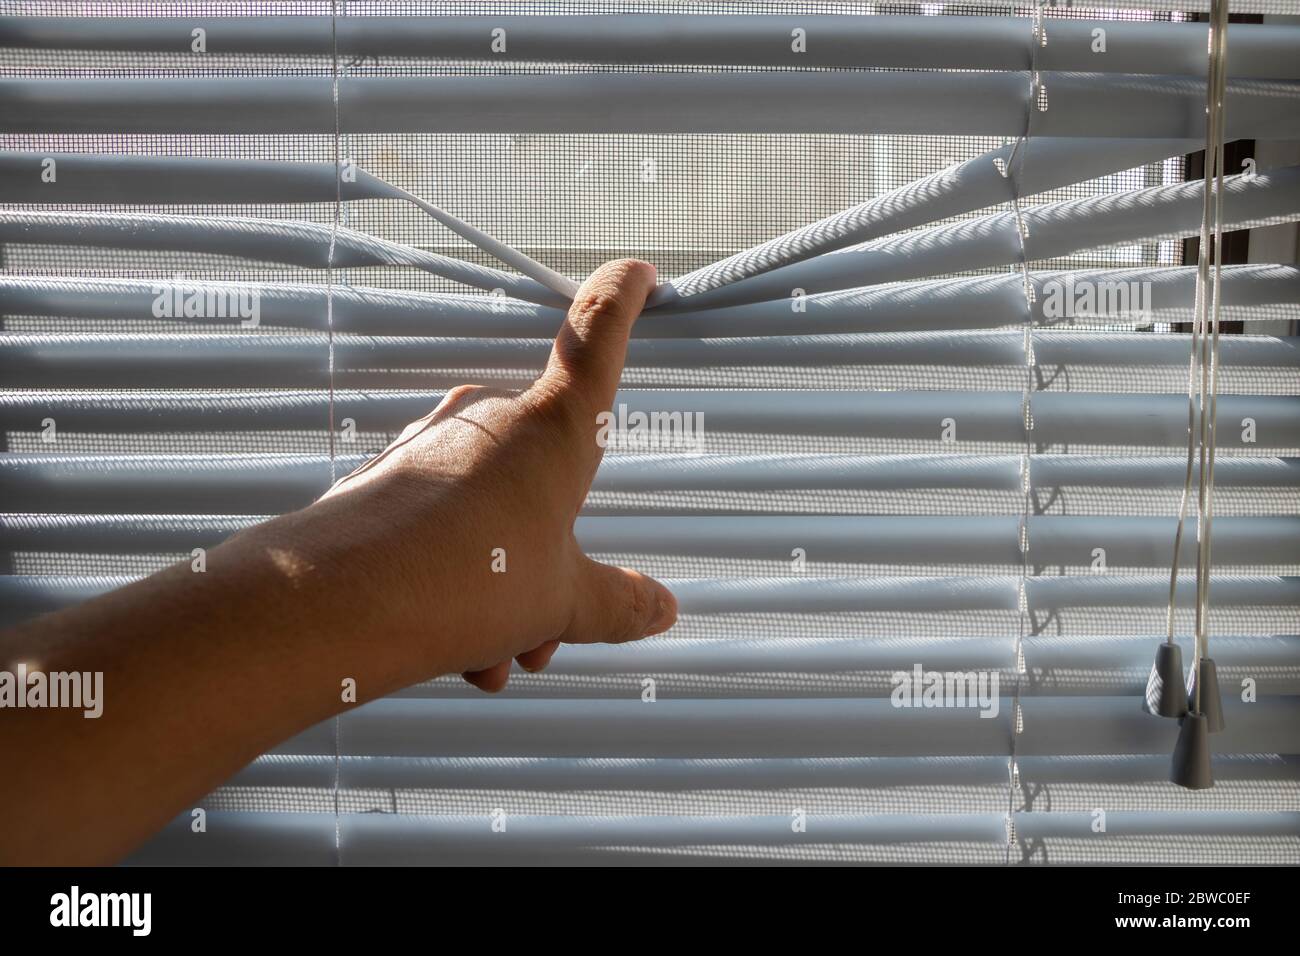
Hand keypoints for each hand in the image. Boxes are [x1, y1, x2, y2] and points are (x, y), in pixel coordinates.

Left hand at [309, 258, 677, 691]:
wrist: (333, 605)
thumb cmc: (462, 581)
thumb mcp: (562, 603)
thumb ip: (618, 602)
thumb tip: (663, 607)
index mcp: (552, 432)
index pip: (597, 340)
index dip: (622, 299)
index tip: (639, 272)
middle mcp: (491, 423)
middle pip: (549, 473)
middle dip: (558, 551)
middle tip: (548, 623)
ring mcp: (434, 448)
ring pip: (497, 513)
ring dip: (508, 586)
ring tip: (497, 652)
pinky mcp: (390, 482)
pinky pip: (447, 529)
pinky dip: (460, 586)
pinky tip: (457, 649)